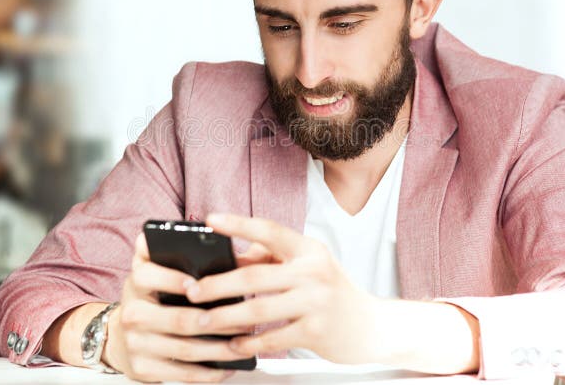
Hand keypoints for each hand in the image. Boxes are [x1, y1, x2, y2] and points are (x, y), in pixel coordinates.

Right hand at [103, 232, 249, 382]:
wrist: (119, 337)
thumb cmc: (151, 297)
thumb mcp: (155, 269)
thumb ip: (176, 252)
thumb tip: (221, 238)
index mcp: (137, 280)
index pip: (148, 275)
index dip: (172, 279)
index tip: (195, 284)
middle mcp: (132, 311)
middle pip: (177, 318)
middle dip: (216, 321)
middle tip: (244, 319)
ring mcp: (135, 342)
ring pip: (185, 348)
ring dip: (220, 349)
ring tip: (244, 343)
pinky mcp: (142, 368)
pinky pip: (181, 373)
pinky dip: (208, 373)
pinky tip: (227, 366)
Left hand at [184, 213, 381, 362]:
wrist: (372, 327)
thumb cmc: (333, 294)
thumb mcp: (307, 268)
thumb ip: (271, 260)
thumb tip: (230, 257)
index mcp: (309, 250)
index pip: (269, 230)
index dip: (238, 223)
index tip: (211, 220)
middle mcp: (314, 271)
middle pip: (254, 274)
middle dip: (217, 284)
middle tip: (192, 291)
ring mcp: (316, 301)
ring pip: (258, 308)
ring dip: (225, 317)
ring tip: (204, 322)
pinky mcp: (316, 331)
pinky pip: (272, 338)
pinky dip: (249, 343)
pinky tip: (234, 345)